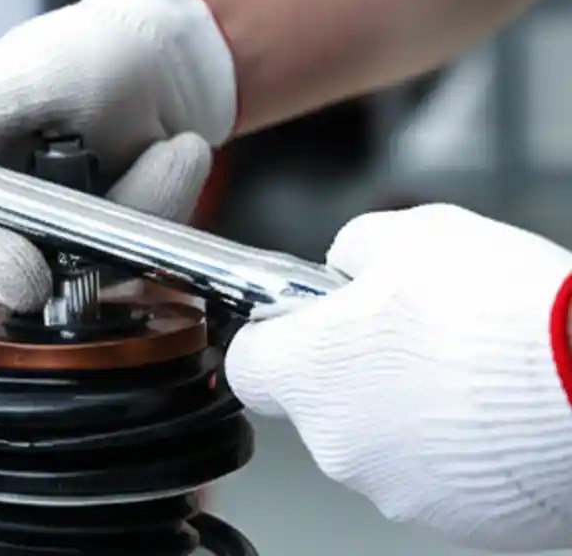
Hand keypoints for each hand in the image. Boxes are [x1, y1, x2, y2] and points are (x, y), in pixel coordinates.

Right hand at [0, 0, 236, 309]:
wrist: (167, 60)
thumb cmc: (93, 53)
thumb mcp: (36, 74)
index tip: (36, 268)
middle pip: (34, 267)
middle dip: (98, 224)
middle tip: (159, 159)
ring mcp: (54, 236)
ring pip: (95, 267)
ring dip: (149, 201)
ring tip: (169, 145)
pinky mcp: (101, 249)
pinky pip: (138, 257)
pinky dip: (166, 204)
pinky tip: (172, 155)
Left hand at [227, 204, 571, 551]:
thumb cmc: (507, 313)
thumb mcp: (413, 235)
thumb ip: (356, 250)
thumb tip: (349, 265)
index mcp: (311, 374)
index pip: (249, 364)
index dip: (275, 336)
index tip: (303, 320)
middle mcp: (342, 445)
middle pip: (322, 403)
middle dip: (358, 368)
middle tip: (417, 332)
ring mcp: (401, 492)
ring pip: (384, 442)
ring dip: (414, 409)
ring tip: (474, 368)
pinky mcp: (463, 523)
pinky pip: (442, 477)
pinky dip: (462, 450)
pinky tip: (504, 411)